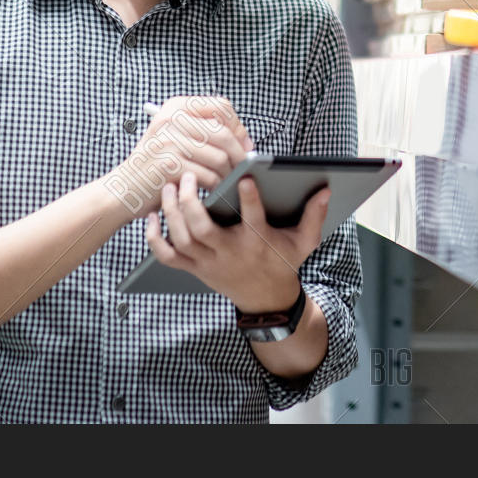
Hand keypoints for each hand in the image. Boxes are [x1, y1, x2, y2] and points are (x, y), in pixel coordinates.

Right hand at [102, 96, 253, 217]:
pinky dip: (216, 187)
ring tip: (225, 182)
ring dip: (228, 175)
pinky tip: (211, 191)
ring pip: (220, 157)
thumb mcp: (176, 137)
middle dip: (240, 155)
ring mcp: (170, 141)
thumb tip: (246, 140)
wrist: (124, 188)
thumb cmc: (156, 165)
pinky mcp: (170, 165)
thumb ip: (206, 132)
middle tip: (243, 169)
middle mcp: (172, 119)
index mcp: (176, 107)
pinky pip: (209, 176)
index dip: (238, 126)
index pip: (221, 106)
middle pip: (224, 133)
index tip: (245, 144)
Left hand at [144, 170, 329, 311]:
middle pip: (202, 229)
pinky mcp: (195, 269)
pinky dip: (154, 239)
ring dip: (172, 213)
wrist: (266, 301)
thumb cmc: (283, 263)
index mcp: (257, 242)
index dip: (250, 198)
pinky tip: (151, 218)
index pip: (253, 219)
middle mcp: (230, 252)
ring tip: (169, 188)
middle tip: (188, 177)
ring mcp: (209, 262)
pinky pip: (167, 256)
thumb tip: (326, 190)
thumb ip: (315, 215)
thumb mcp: (304, 241)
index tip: (245, 177)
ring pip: (182, 239)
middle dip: (190, 202)